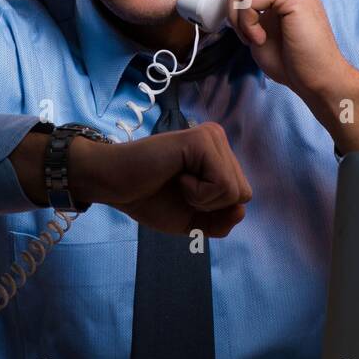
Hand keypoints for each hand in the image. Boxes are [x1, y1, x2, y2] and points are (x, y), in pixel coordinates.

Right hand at [69, 127, 251, 238]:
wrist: (115, 186)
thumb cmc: (149, 199)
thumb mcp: (193, 220)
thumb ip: (221, 221)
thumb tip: (241, 209)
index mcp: (219, 155)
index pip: (242, 196)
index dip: (214, 210)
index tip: (185, 196)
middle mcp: (219, 140)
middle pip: (243, 193)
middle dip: (210, 205)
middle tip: (179, 189)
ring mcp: (211, 137)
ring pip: (235, 190)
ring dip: (202, 199)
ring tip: (177, 182)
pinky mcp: (201, 140)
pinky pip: (222, 184)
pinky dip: (198, 193)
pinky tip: (177, 177)